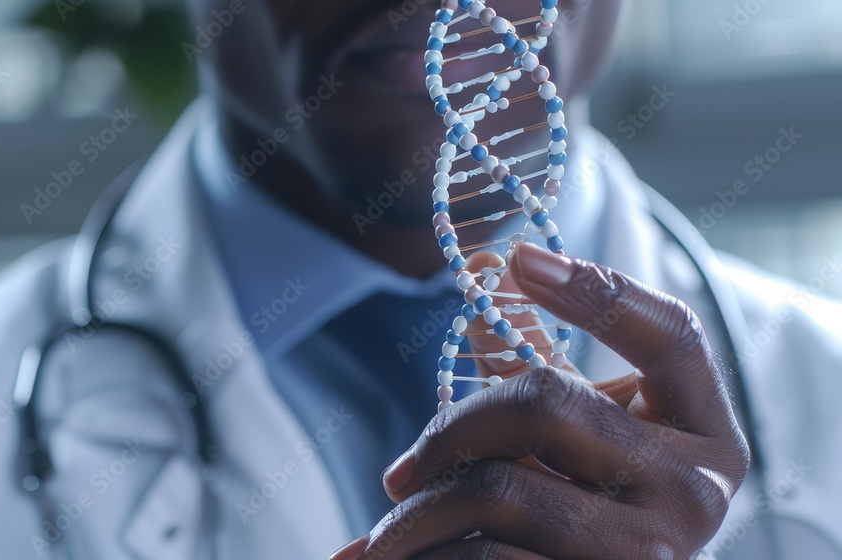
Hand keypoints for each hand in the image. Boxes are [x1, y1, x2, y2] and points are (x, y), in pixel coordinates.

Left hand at [330, 243, 749, 559]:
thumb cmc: (588, 509)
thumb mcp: (585, 434)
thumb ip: (544, 360)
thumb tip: (488, 264)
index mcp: (705, 430)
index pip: (670, 334)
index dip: (596, 288)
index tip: (517, 258)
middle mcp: (695, 493)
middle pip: (544, 404)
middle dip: (449, 432)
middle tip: (399, 472)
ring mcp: (650, 553)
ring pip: (497, 491)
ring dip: (419, 509)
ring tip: (390, 526)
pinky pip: (486, 558)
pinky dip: (426, 553)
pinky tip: (398, 558)